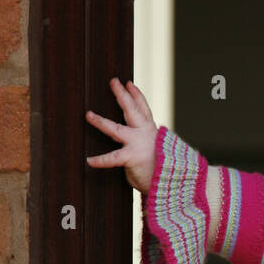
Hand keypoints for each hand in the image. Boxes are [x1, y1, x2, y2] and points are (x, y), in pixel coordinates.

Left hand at [85, 77, 157, 193]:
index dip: (136, 95)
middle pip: (132, 110)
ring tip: (89, 115)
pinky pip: (113, 158)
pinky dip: (101, 160)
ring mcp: (137, 144)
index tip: (129, 84)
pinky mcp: (131, 157)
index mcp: (151, 132)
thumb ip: (143, 149)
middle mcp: (144, 134)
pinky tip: (90, 161)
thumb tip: (131, 153)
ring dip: (101, 121)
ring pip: (116, 128)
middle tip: (113, 81)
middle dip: (122, 95)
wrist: (174, 181)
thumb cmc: (164, 172)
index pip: (144, 109)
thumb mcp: (156, 155)